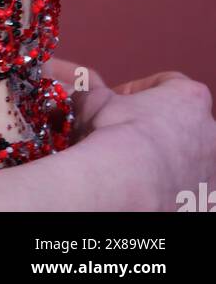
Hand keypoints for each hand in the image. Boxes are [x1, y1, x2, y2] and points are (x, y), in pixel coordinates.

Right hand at [51, 64, 215, 211]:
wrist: (125, 182)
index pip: (167, 83)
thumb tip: (81, 95)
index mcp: (191, 97)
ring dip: (165, 159)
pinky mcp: (207, 201)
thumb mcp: (96, 102)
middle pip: (182, 122)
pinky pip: (188, 190)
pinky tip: (145, 189)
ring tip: (133, 167)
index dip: (137, 91)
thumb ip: (94, 94)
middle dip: (156, 127)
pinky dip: (171, 188)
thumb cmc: (115, 134)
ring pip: (187, 158)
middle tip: (126, 136)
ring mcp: (211, 169)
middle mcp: (210, 132)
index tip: (117, 102)